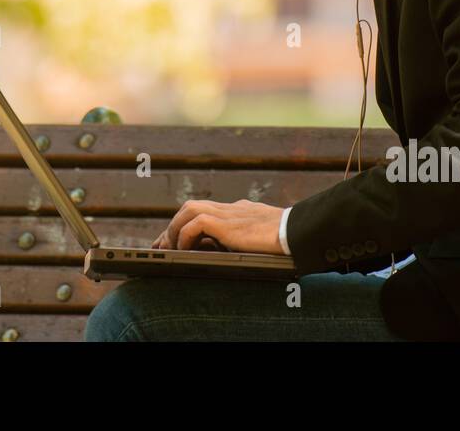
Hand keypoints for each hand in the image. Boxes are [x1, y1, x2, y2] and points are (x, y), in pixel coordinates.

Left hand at [149, 199, 284, 253]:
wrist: (298, 233)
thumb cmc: (285, 241)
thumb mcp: (260, 240)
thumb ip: (245, 240)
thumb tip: (231, 252)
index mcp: (238, 212)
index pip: (204, 212)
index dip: (184, 225)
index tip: (171, 241)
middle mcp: (231, 209)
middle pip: (191, 207)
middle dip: (172, 225)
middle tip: (161, 245)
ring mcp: (229, 212)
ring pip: (189, 210)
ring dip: (175, 228)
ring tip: (169, 248)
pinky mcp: (228, 222)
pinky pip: (196, 223)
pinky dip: (185, 235)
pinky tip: (185, 249)